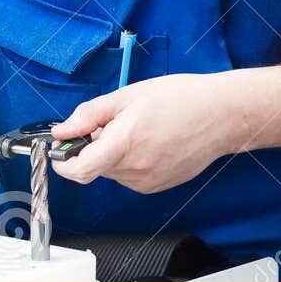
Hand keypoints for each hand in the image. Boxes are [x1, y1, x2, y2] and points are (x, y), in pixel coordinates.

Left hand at [51, 73, 242, 193]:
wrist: (221, 115)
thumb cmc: (180, 99)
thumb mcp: (127, 95)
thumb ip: (89, 115)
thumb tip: (62, 131)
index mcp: (125, 143)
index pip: (80, 170)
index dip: (62, 162)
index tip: (59, 149)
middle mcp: (137, 169)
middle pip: (95, 167)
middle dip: (92, 147)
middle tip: (109, 122)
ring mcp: (149, 181)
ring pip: (112, 171)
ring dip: (112, 153)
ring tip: (136, 128)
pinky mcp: (159, 186)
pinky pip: (130, 175)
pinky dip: (128, 160)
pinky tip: (148, 140)